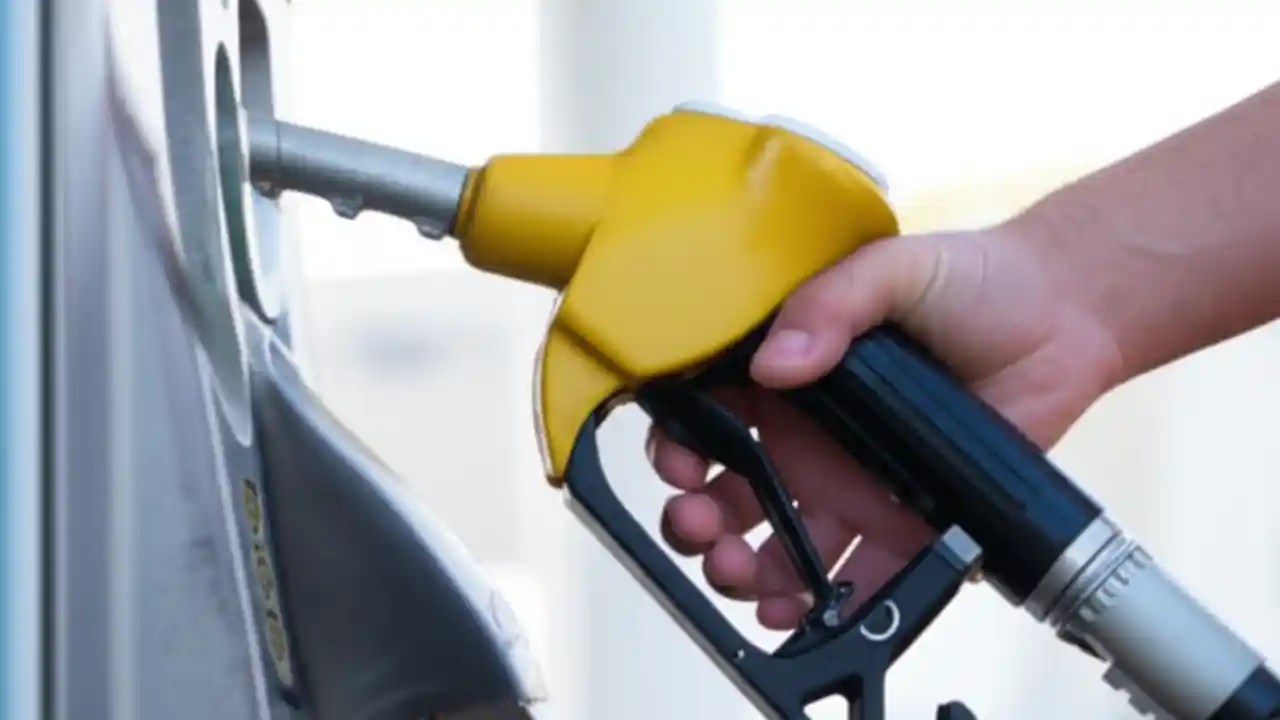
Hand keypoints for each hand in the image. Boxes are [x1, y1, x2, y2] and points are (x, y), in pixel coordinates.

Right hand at [647, 222, 1123, 629]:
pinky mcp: (904, 523)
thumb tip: (775, 362)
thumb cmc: (974, 279)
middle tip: (700, 529)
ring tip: (741, 576)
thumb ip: (830, 304)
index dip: (677, 448)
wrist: (1065, 317)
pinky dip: (823, 606)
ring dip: (744, 571)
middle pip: (727, 494)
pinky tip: (802, 613)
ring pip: (776, 546)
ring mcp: (851, 486)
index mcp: (788, 376)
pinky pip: (856, 576)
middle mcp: (807, 438)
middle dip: (697, 522)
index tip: (679, 466)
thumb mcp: (891, 268)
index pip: (705, 418)